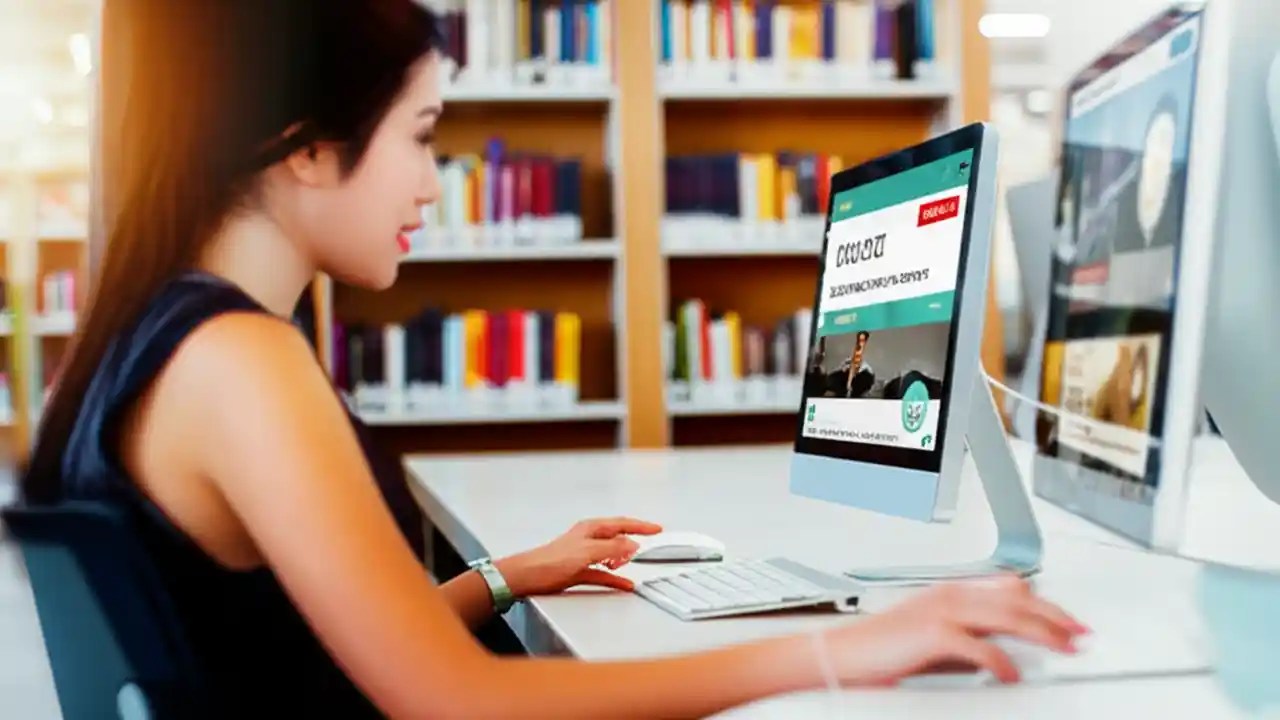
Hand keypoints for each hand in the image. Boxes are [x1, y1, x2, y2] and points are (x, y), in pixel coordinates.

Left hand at [496, 517, 662, 596]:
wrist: (526, 577)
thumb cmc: (549, 561)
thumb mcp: (586, 552)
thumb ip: (612, 547)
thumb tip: (632, 544)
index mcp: (590, 528)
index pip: (622, 523)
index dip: (640, 526)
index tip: (656, 529)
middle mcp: (588, 539)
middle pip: (617, 537)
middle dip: (633, 541)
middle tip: (649, 544)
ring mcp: (583, 555)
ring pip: (611, 554)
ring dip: (623, 559)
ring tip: (633, 563)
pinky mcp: (578, 571)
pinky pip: (603, 573)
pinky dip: (614, 578)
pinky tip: (623, 584)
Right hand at [820, 576, 1088, 686]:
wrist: (844, 654)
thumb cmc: (883, 648)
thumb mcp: (933, 637)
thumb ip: (968, 636)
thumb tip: (1005, 650)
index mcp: (951, 592)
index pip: (1010, 589)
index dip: (1045, 604)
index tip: (1070, 622)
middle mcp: (950, 595)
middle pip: (1018, 600)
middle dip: (1056, 617)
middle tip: (1082, 635)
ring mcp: (942, 611)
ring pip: (1007, 617)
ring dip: (1042, 633)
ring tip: (1064, 648)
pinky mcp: (933, 633)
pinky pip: (979, 646)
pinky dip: (1001, 660)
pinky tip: (1013, 673)